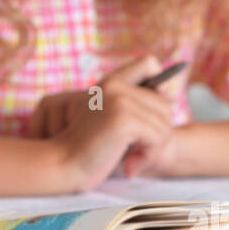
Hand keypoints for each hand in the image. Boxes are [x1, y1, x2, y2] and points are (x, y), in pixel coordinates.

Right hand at [46, 55, 178, 191]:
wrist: (60, 165)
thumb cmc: (83, 150)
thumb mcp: (106, 120)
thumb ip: (129, 107)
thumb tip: (168, 99)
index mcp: (110, 84)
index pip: (149, 63)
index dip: (159, 84)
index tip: (151, 111)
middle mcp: (116, 87)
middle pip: (165, 106)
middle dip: (157, 135)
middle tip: (135, 153)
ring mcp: (120, 101)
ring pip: (164, 126)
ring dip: (151, 150)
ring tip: (129, 160)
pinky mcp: (123, 119)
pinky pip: (158, 139)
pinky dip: (148, 158)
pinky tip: (129, 166)